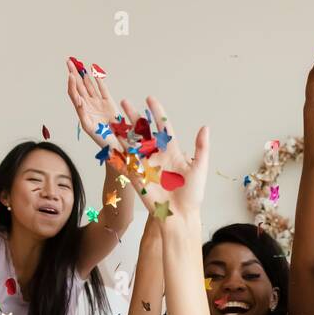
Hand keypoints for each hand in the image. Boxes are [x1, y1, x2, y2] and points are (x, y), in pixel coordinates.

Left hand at [66, 57, 120, 145]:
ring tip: (78, 64)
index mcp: (82, 110)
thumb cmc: (101, 139)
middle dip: (74, 73)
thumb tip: (78, 101)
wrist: (116, 143)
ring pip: (89, 85)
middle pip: (79, 86)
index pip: (74, 93)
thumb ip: (82, 113)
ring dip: (84, 75)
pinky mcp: (109, 102)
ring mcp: (98, 103)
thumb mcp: (88, 127)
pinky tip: (94, 72)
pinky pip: (102, 89)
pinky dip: (98, 80)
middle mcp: (89, 105)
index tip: (71, 75)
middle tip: (68, 61)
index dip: (72, 84)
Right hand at [115, 97, 209, 218]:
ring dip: (122, 129)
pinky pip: (124, 160)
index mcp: (171, 151)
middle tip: (124, 102)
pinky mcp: (136, 175)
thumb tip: (205, 127)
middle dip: (134, 117)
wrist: (179, 215)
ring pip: (131, 142)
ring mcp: (144, 165)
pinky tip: (107, 137)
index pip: (162, 127)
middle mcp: (156, 155)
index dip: (156, 113)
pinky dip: (116, 149)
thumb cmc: (192, 195)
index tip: (149, 99)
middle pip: (142, 131)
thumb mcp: (199, 168)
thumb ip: (201, 147)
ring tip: (113, 115)